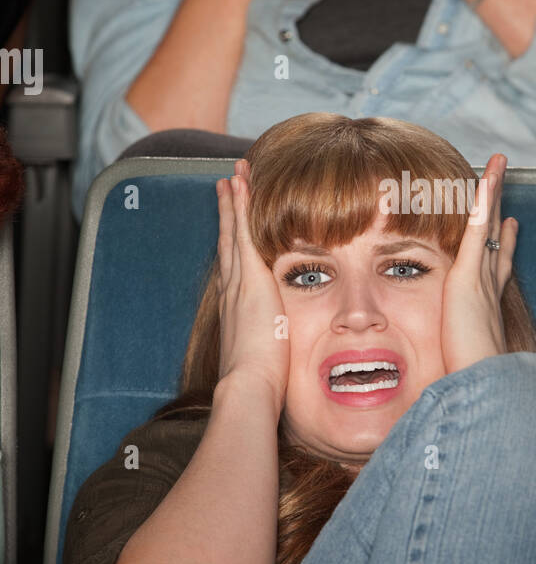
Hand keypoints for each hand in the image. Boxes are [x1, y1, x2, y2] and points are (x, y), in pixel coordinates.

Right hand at [215, 159, 289, 420]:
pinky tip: (240, 182)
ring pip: (234, 231)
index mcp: (238, 312)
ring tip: (231, 176)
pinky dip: (240, 205)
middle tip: (225, 188)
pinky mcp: (249, 277)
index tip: (233, 228)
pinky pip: (244, 231)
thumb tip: (282, 361)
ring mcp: (239, 283)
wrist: (248, 386)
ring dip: (233, 202)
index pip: (236, 271)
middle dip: (229, 215)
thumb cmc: (260, 385)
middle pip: (229, 244)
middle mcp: (232, 293)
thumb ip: (273, 353)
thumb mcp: (267, 362)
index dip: (234, 247)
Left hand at [440, 154, 518, 375]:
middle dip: (498, 206)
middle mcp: (487, 285)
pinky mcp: (469, 275)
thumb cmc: (471, 381)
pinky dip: (482, 202)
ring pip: (486, 224)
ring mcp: (480, 277)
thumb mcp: (465, 362)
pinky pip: (476, 229)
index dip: (504, 242)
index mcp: (485, 304)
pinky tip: (485, 179)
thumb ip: (461, 357)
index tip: (509, 225)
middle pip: (494, 235)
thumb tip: (456, 371)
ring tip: (498, 164)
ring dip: (492, 190)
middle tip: (501, 178)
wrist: (483, 385)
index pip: (497, 264)